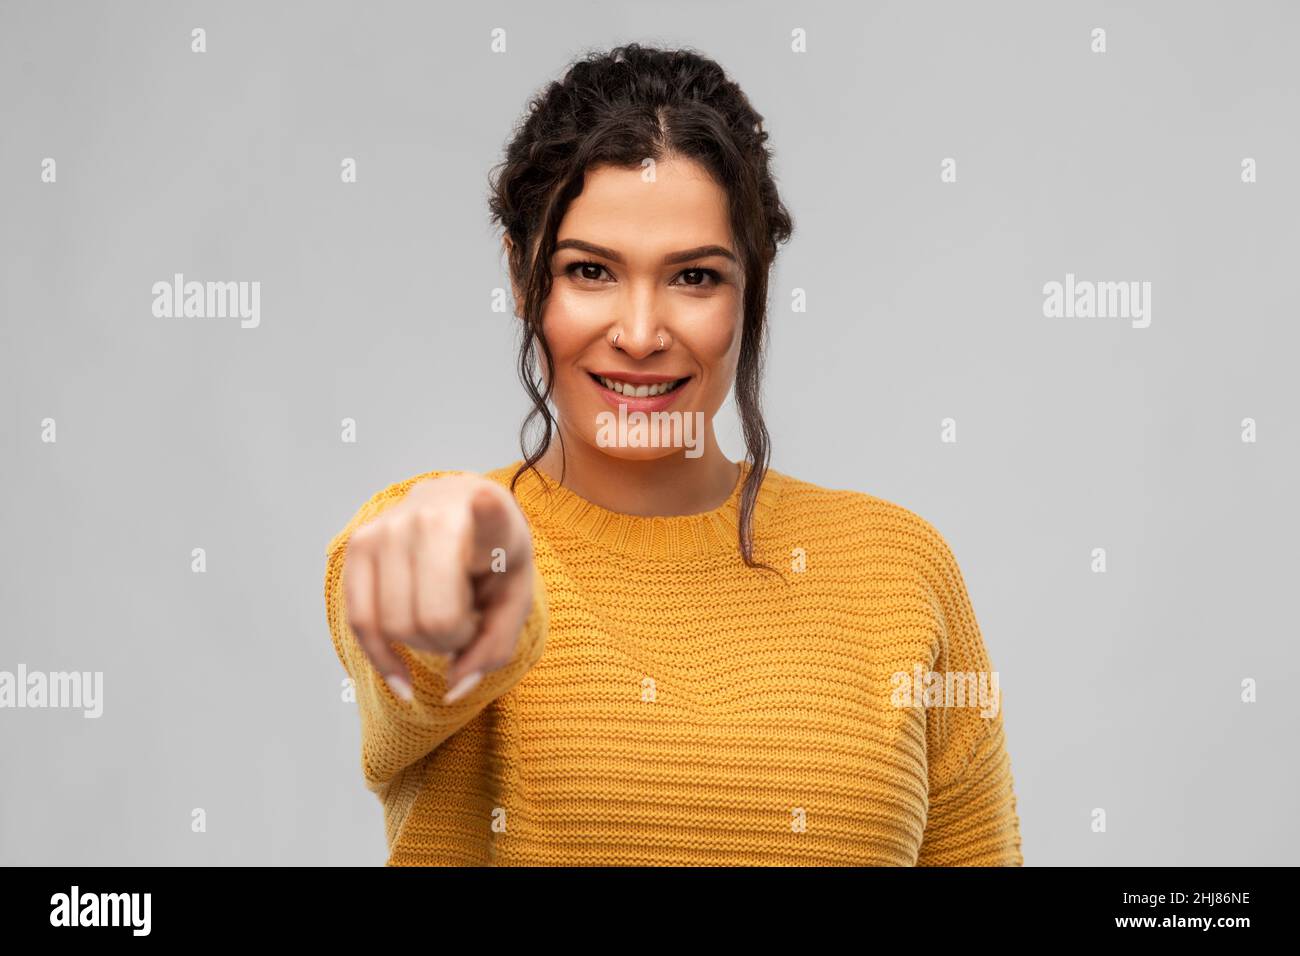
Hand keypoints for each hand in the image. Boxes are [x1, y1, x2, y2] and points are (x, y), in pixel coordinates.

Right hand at [341, 474, 535, 704]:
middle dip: (452, 643)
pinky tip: (401, 681)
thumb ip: (495, 646)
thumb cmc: (493, 556)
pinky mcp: (357, 544)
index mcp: (489, 518)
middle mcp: (431, 515)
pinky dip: (381, 659)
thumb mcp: (514, 599)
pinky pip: (359, 620)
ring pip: (392, 626)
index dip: (487, 510)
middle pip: (432, 619)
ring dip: (422, 645)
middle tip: (466, 625)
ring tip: (442, 622)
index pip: (488, 512)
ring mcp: (388, 527)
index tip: (485, 501)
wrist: (459, 508)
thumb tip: (453, 688)